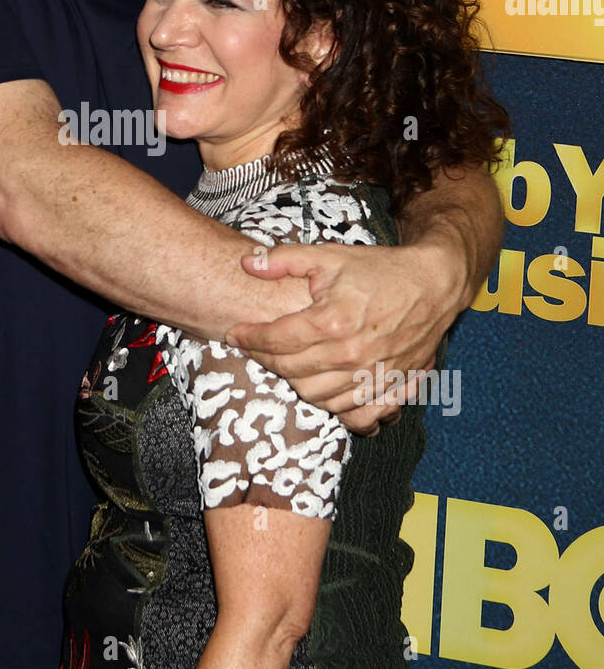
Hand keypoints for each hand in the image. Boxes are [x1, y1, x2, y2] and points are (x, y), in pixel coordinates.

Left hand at [224, 241, 457, 432]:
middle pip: (290, 371)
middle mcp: (351, 354)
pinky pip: (354, 413)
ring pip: (316, 396)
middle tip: (257, 349)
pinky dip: (334, 406)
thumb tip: (245, 264)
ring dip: (295, 382)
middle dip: (265, 360)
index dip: (248, 337)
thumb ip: (284, 259)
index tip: (235, 334)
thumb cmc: (379, 270)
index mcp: (332, 321)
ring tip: (287, 365)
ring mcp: (372, 375)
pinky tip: (323, 388)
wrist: (433, 284)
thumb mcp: (329, 255)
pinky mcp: (391, 387)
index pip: (275, 340)